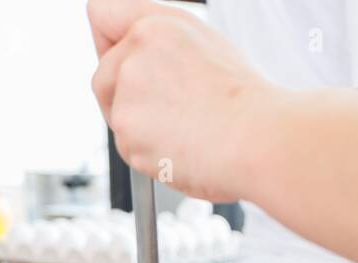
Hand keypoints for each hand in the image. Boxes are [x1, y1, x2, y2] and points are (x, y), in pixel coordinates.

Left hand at [88, 0, 276, 201]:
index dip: (108, 41)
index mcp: (156, 25)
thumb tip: (130, 53)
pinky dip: (149, 154)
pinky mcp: (125, 130)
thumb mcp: (205, 44)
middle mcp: (134, 52)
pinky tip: (180, 146)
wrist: (257, 139)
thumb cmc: (242, 100)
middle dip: (123, 96)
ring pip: (114, 115)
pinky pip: (126, 147)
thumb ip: (159, 41)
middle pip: (101, 76)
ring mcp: (126, 92)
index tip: (122, 60)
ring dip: (139, 127)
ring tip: (183, 128)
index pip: (101, 13)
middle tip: (169, 111)